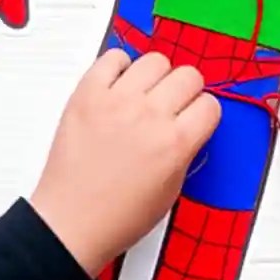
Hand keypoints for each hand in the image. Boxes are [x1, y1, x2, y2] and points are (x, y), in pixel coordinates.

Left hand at [30, 51, 221, 274]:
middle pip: (188, 76)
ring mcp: (116, 101)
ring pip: (155, 61)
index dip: (203, 113)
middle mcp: (149, 116)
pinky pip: (113, 57)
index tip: (193, 118)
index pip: (209, 104)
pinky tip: (118, 86)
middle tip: (171, 106)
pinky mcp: (87, 94)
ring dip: (155, 77)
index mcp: (175, 144)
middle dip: (186, 91)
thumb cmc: (116, 215)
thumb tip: (189, 123)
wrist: (71, 223)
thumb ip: (185, 150)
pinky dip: (120, 67)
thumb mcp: (171, 190)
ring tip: (144, 94)